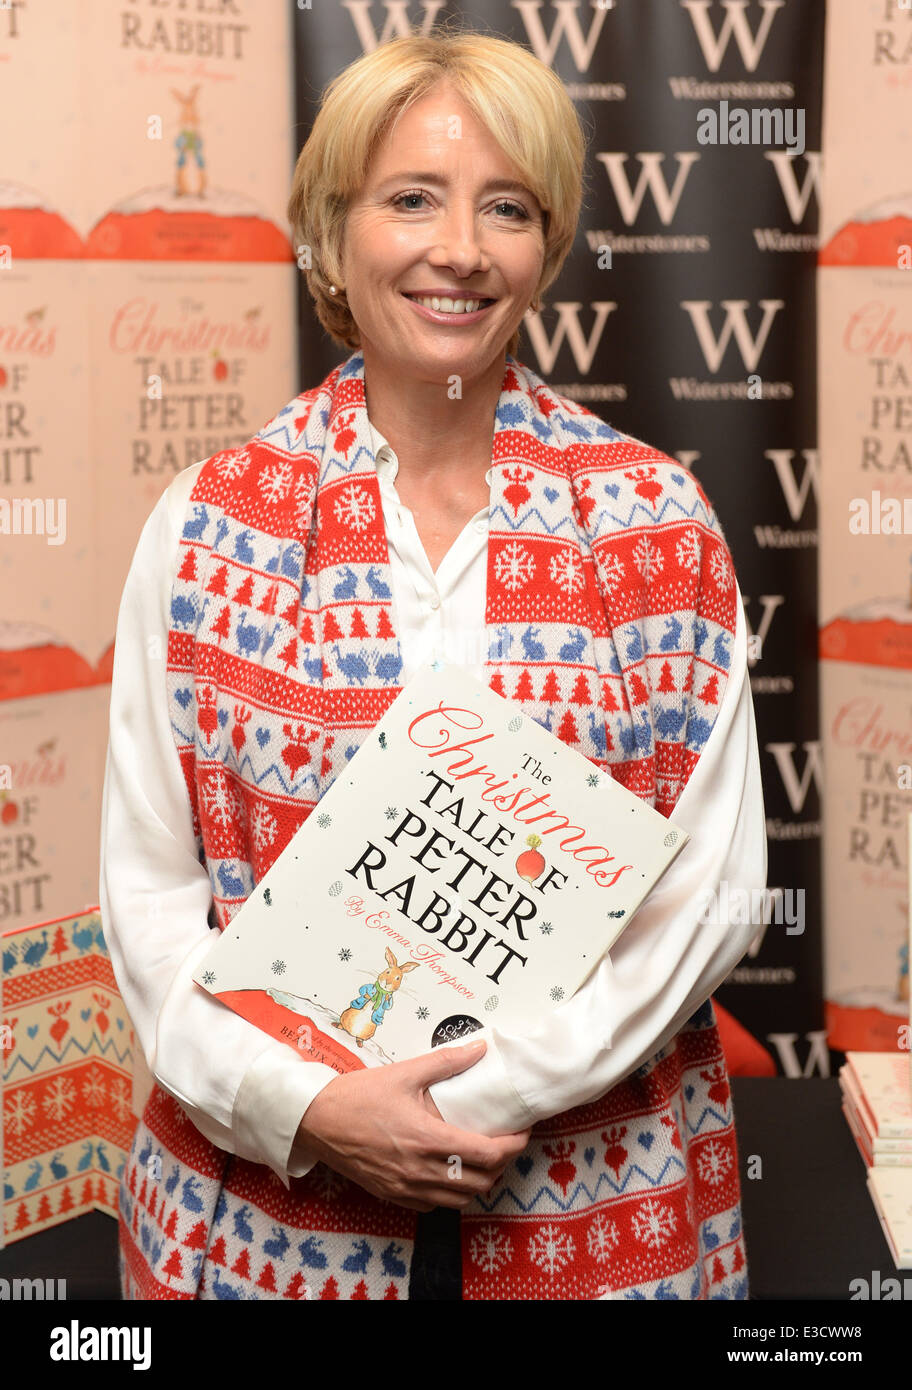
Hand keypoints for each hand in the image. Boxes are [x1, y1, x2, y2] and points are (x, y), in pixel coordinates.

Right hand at [294, 1039, 531, 1211]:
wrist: (317, 1121)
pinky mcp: (393, 1196)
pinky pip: (434, 1206)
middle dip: (501, 1164)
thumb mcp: (405, 1073)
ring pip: (460, 1200)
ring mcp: (406, 1189)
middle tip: (504, 1142)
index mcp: (428, 1139)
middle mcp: (421, 1171)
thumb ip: (446, 1062)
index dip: (513, 1145)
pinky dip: (450, 1194)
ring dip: (478, 1182)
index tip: (521, 1132)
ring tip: (480, 1158)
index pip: (488, 1154)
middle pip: (481, 1182)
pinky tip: (448, 1172)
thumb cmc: (358, 1096)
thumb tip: (479, 1049)